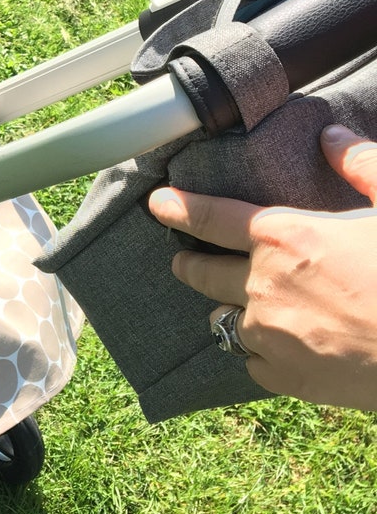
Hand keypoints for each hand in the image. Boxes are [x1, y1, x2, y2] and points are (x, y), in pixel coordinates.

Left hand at [147, 124, 376, 410]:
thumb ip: (363, 166)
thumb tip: (333, 135)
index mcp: (284, 237)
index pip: (210, 217)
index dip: (178, 207)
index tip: (157, 203)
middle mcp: (262, 285)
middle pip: (201, 272)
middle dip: (189, 263)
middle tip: (184, 260)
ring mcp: (269, 336)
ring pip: (224, 320)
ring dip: (231, 310)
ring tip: (244, 307)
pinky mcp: (285, 378)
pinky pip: (251, 362)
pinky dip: (259, 353)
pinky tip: (278, 348)